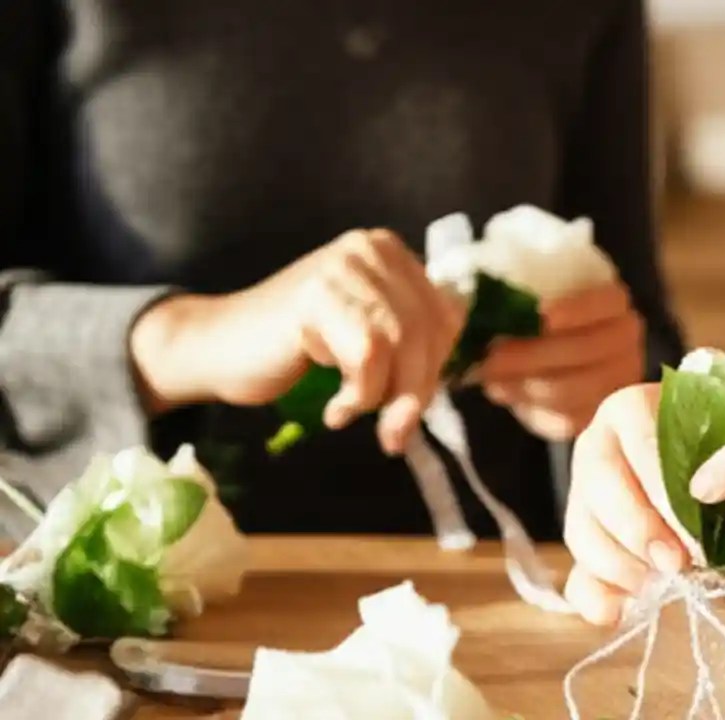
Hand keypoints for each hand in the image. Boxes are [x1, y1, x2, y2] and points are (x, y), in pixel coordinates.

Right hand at [130, 228, 464, 453]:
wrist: (218, 348)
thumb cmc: (295, 349)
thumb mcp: (369, 338)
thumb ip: (411, 343)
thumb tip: (459, 375)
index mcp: (391, 252)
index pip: (446, 316)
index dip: (436, 368)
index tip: (411, 405)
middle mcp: (371, 248)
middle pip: (428, 331)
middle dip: (416, 391)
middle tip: (393, 432)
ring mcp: (343, 266)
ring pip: (402, 344)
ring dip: (386, 397)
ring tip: (355, 415)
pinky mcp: (317, 294)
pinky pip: (368, 354)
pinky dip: (359, 394)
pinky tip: (335, 410)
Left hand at [479, 283, 644, 441]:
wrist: (539, 349)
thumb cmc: (528, 311)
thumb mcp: (523, 291)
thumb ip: (510, 291)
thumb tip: (470, 300)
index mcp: (614, 302)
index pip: (607, 302)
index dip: (578, 309)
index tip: (541, 316)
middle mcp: (626, 342)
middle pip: (588, 352)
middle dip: (534, 355)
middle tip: (491, 357)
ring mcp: (616, 383)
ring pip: (574, 392)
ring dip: (526, 385)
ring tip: (490, 377)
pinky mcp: (596, 416)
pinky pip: (565, 420)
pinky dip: (530, 408)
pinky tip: (504, 391)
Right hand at [562, 383, 689, 624]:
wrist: (706, 459)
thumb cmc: (722, 446)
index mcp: (631, 410)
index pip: (641, 445)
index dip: (664, 492)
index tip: (694, 530)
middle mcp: (598, 446)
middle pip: (600, 488)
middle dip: (638, 531)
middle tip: (677, 564)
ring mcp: (583, 493)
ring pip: (583, 531)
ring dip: (618, 566)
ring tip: (657, 587)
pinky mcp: (585, 539)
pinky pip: (575, 571)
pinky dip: (593, 598)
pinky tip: (615, 614)